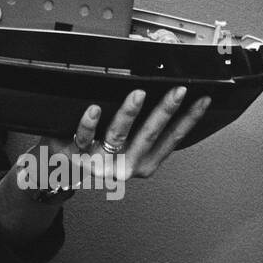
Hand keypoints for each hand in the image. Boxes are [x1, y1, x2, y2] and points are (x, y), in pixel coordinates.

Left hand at [47, 86, 211, 182]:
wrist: (61, 171)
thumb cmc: (98, 155)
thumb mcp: (128, 150)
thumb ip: (145, 133)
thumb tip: (168, 101)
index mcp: (143, 163)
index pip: (171, 139)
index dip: (189, 120)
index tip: (202, 100)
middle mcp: (124, 166)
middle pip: (149, 135)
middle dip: (165, 111)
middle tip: (177, 90)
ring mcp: (100, 162)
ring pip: (118, 135)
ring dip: (129, 113)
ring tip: (138, 95)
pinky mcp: (76, 155)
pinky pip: (84, 137)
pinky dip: (89, 123)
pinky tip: (94, 109)